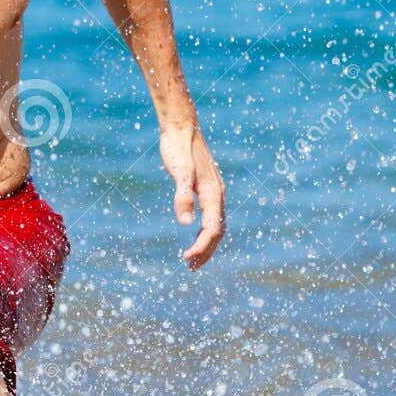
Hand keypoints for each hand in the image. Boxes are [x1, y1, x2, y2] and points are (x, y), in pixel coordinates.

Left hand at [158, 121, 224, 268]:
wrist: (182, 127)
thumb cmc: (178, 148)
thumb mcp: (179, 171)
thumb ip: (182, 196)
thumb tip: (185, 223)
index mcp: (213, 193)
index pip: (212, 228)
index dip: (202, 246)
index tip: (187, 259)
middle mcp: (217, 194)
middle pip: (217, 230)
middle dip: (206, 251)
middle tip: (190, 268)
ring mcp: (214, 191)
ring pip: (216, 224)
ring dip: (206, 243)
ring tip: (192, 259)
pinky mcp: (206, 187)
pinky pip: (211, 215)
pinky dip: (204, 230)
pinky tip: (193, 234)